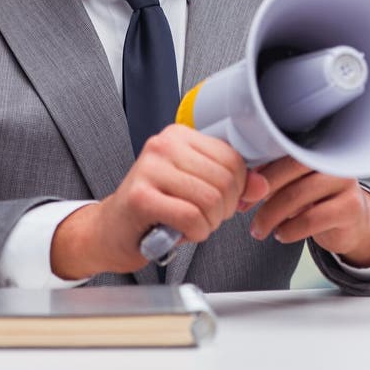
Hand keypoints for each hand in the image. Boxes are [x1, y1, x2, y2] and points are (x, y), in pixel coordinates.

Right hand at [50, 124, 267, 278]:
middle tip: (205, 218)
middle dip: (224, 209)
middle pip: (224, 180)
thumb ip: (230, 184)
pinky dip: (194, 233)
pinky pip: (191, 218)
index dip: (237, 188)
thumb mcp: (196, 188)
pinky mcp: (140, 197)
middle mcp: (163, 145)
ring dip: (208, 224)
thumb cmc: (152, 209)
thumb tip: (260, 185)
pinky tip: (179, 231)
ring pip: (210, 199)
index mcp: (179, 136)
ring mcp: (150, 168)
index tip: (222, 201)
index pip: (232, 157)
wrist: (110, 230)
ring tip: (191, 224)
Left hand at [248, 156, 369, 267]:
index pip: (282, 149)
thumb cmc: (314, 198)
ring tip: (259, 229)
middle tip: (242, 207)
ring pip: (297, 195)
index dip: (258, 167)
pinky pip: (311, 219)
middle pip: (290, 168)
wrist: (352, 221)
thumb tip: (241, 180)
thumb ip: (270, 175)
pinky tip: (281, 234)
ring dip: (271, 215)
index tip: (239, 186)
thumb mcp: (291, 182)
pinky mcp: (350, 208)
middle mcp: (331, 158)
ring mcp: (344, 182)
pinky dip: (290, 229)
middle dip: (261, 190)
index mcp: (314, 145)